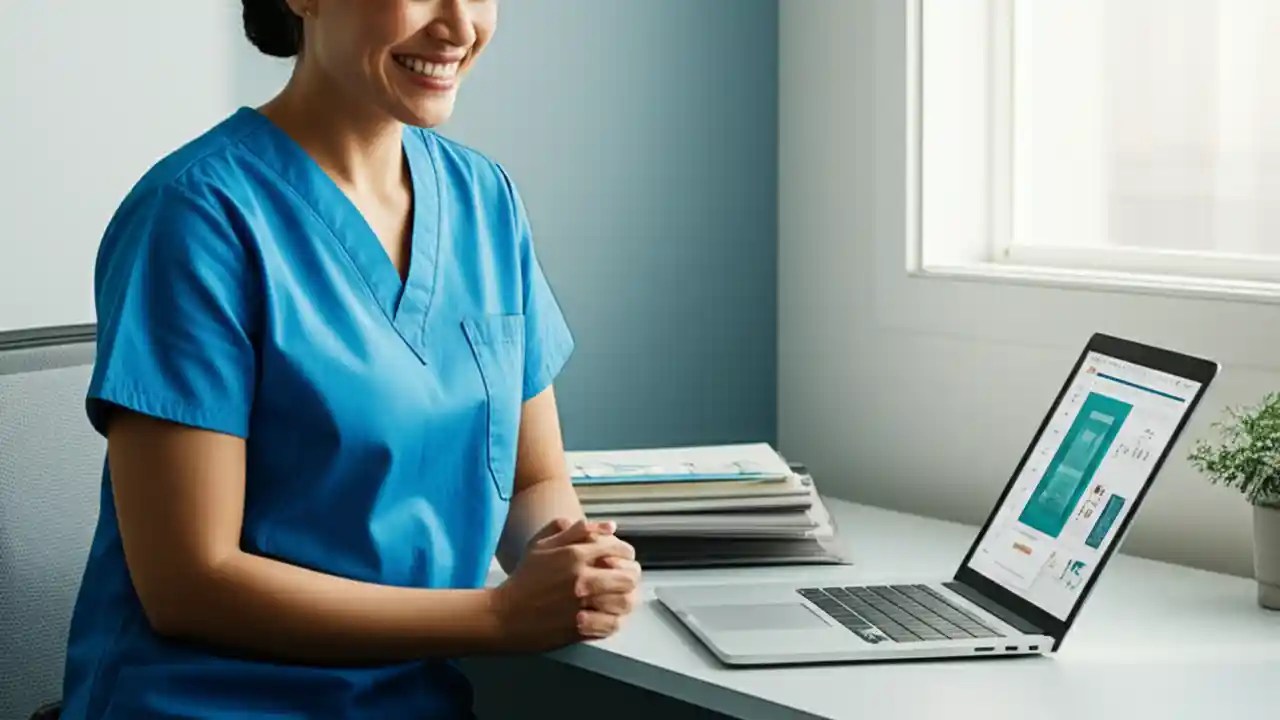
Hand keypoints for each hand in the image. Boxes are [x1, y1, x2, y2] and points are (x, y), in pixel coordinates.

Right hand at [490, 518, 640, 651]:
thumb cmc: (524, 579)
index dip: (626, 552)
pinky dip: (614, 620)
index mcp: (574, 554)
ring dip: (626, 599)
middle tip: (626, 578)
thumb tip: (609, 526)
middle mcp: (581, 579)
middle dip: (631, 576)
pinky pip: (613, 624)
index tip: (623, 557)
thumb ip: (575, 530)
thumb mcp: (542, 545)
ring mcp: (582, 605)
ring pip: (625, 602)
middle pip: (629, 576)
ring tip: (620, 598)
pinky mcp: (580, 628)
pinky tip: (607, 616)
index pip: (619, 548)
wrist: (504, 615)